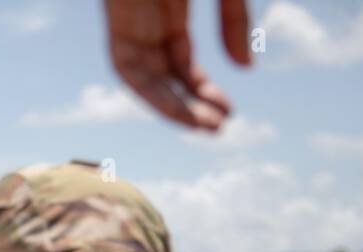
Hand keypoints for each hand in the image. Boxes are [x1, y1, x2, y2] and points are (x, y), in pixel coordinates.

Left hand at [104, 0, 251, 130]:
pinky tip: (181, 112)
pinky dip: (152, 94)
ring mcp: (132, 25)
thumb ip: (235, 23)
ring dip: (173, 108)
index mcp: (172, 9)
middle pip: (163, 77)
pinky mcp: (117, 25)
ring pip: (146, 80)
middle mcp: (149, 23)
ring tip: (204, 127)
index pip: (181, 62)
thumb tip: (245, 68)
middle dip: (189, 106)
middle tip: (216, 129)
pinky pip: (128, 71)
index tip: (227, 111)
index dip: (202, 90)